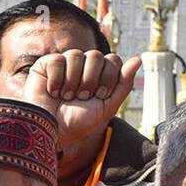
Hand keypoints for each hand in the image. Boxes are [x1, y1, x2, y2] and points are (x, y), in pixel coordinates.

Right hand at [23, 50, 141, 176]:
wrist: (53, 131)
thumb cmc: (79, 122)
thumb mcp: (107, 106)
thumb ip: (123, 83)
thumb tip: (138, 58)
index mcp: (100, 74)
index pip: (113, 60)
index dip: (108, 77)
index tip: (99, 96)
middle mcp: (83, 66)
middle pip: (96, 55)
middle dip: (90, 80)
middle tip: (81, 97)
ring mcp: (65, 63)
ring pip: (76, 55)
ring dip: (72, 81)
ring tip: (66, 96)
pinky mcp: (46, 64)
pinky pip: (58, 60)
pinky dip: (56, 79)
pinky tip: (53, 91)